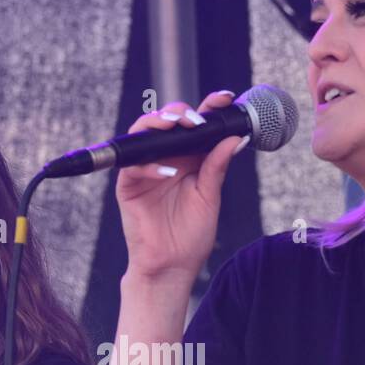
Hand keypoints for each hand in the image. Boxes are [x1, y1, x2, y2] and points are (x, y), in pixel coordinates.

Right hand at [115, 88, 248, 281]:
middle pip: (166, 122)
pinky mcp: (128, 186)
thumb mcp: (210, 196)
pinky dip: (150, 166)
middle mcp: (165, 159)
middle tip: (196, 118)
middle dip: (180, 112)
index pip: (195, 126)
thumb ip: (217, 166)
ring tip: (176, 127)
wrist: (173, 266)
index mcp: (188, 159)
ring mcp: (145, 171)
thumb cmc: (191, 235)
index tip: (224, 99)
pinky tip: (167, 172)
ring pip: (143, 134)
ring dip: (158, 125)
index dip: (207, 107)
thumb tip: (235, 138)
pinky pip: (133, 167)